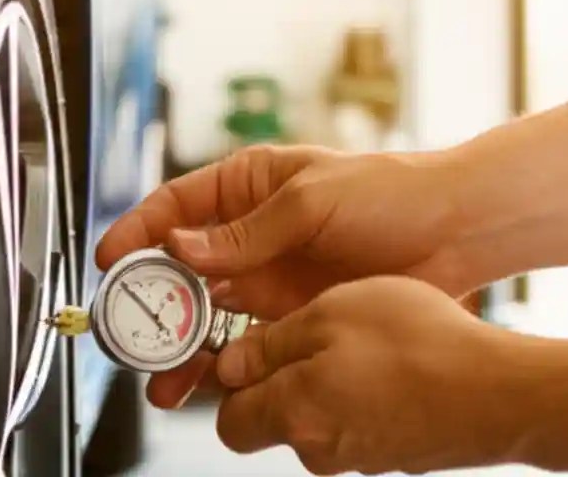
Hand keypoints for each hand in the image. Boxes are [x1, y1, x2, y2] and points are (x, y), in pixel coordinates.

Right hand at [96, 145, 475, 407]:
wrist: (456, 232)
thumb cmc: (390, 192)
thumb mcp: (312, 200)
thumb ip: (246, 231)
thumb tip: (182, 247)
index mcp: (248, 186)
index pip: (176, 206)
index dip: (138, 232)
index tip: (111, 261)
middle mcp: (249, 233)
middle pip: (181, 269)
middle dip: (150, 304)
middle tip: (128, 336)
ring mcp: (270, 276)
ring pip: (208, 313)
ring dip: (181, 345)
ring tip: (162, 381)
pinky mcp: (293, 314)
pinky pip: (246, 341)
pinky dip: (224, 363)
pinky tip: (210, 382)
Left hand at [214, 276, 521, 474]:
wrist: (502, 392)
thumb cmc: (419, 346)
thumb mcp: (329, 313)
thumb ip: (271, 342)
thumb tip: (231, 364)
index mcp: (293, 416)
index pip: (230, 423)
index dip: (233, 383)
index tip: (250, 347)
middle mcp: (321, 450)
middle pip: (276, 419)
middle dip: (285, 378)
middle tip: (315, 331)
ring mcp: (363, 458)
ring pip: (322, 416)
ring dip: (331, 380)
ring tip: (366, 340)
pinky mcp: (399, 455)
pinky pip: (364, 420)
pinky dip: (369, 393)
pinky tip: (398, 362)